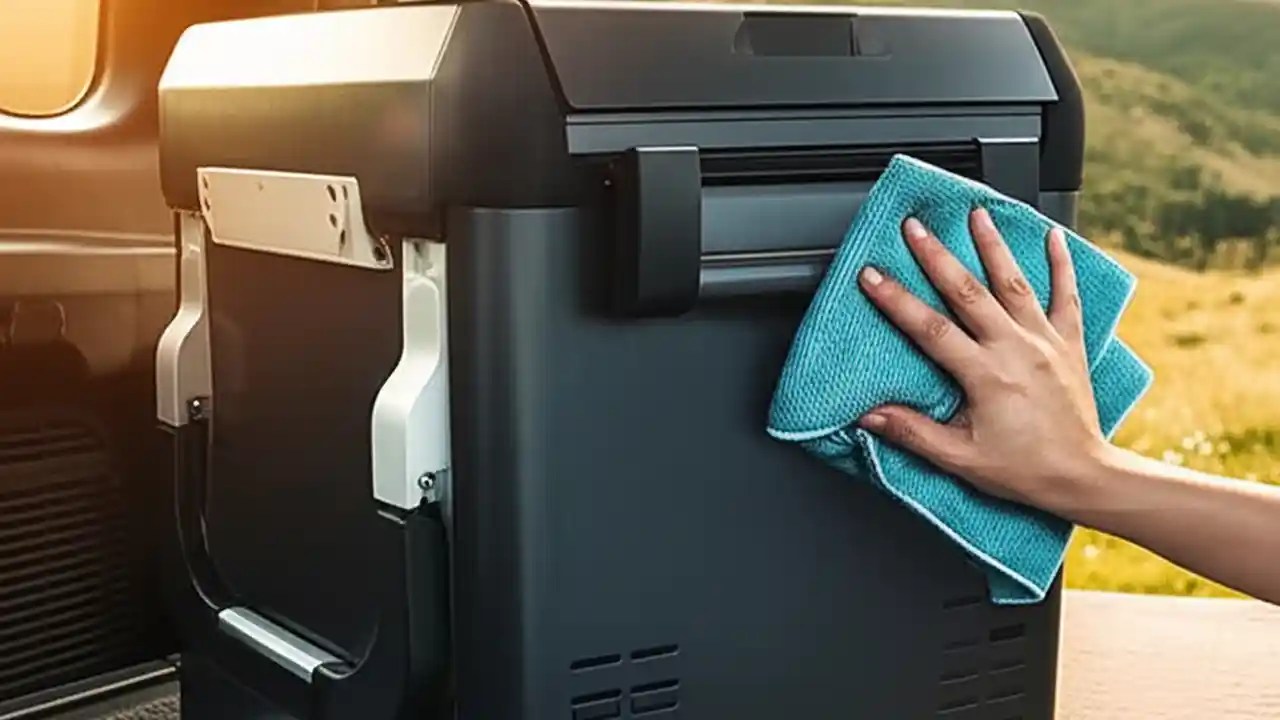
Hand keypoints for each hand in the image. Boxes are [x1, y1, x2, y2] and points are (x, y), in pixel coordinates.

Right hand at [856, 208, 1110, 512]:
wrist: (1084, 477)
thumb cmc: (1024, 469)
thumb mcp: (960, 458)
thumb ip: (913, 432)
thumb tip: (869, 416)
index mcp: (986, 375)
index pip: (930, 328)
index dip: (897, 300)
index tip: (872, 275)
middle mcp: (1015, 349)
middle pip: (968, 291)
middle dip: (936, 255)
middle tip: (915, 226)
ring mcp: (1045, 342)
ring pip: (1015, 283)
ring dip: (993, 245)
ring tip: (976, 214)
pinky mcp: (1068, 344)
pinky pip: (1066, 296)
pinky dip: (1061, 264)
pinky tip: (1054, 237)